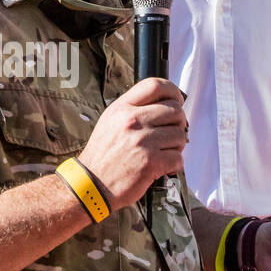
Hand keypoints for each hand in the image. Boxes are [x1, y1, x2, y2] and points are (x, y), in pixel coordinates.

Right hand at [78, 78, 186, 211]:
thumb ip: (133, 109)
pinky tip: (162, 166)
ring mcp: (143, 142)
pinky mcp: (151, 163)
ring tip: (163, 151)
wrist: (91, 185)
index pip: (155, 85)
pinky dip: (174, 163)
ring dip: (176, 145)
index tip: (176, 101)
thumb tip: (164, 104)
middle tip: (170, 133)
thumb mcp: (110, 122)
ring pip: (180, 135)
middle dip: (178, 123)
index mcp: (122, 108)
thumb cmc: (102, 156)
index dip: (172, 91)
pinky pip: (178, 157)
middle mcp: (132, 121)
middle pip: (175, 110)